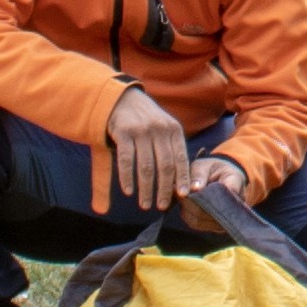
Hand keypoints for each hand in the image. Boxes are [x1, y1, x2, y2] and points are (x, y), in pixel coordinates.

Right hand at [102, 85, 197, 211]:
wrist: (122, 100)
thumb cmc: (146, 123)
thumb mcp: (163, 131)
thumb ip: (169, 153)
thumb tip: (178, 184)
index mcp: (174, 130)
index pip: (181, 158)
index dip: (183, 178)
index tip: (184, 195)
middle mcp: (160, 129)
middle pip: (165, 166)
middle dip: (164, 189)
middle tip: (162, 206)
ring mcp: (141, 130)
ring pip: (146, 166)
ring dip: (146, 189)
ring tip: (145, 204)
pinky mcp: (123, 132)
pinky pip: (127, 160)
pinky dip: (128, 178)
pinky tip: (128, 191)